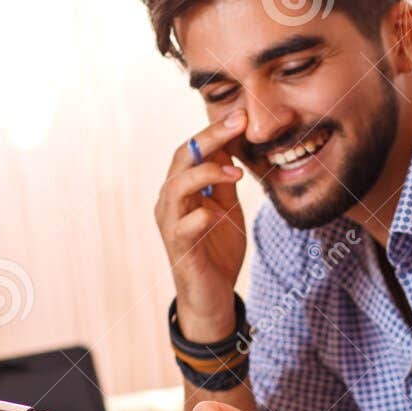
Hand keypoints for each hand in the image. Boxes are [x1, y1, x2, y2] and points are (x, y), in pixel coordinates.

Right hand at [157, 110, 248, 342]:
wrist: (212, 296)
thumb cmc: (217, 250)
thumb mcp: (228, 209)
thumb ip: (225, 182)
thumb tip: (232, 145)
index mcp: (182, 188)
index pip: (194, 150)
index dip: (215, 131)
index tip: (241, 114)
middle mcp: (170, 201)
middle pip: (184, 159)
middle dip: (211, 138)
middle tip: (239, 123)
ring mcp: (171, 224)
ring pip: (177, 187)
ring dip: (207, 174)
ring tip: (236, 173)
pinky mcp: (179, 249)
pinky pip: (184, 227)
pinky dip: (199, 217)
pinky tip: (216, 213)